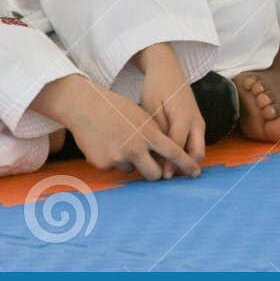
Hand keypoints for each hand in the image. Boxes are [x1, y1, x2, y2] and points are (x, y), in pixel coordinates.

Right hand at [32, 75, 200, 180]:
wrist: (84, 106)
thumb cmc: (116, 108)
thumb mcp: (141, 116)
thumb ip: (153, 135)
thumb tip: (164, 154)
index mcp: (148, 133)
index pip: (174, 153)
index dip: (186, 165)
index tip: (195, 173)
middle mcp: (135, 148)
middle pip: (154, 174)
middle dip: (155, 173)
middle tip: (153, 168)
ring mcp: (118, 157)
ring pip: (132, 170)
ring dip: (130, 162)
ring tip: (119, 142)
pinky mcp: (102, 164)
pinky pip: (114, 168)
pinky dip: (113, 160)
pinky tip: (105, 144)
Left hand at [136, 43, 205, 168]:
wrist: (168, 70)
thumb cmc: (156, 88)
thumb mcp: (151, 108)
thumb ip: (156, 131)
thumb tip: (156, 154)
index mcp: (183, 116)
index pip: (178, 147)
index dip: (170, 164)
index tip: (161, 177)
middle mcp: (196, 121)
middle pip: (197, 152)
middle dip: (186, 167)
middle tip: (169, 177)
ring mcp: (199, 121)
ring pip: (198, 149)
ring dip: (187, 161)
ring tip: (170, 171)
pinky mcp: (197, 122)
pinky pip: (196, 143)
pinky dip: (187, 153)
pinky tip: (171, 158)